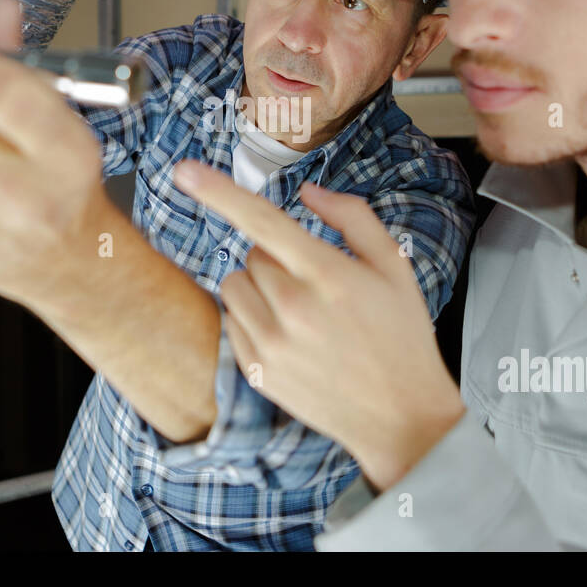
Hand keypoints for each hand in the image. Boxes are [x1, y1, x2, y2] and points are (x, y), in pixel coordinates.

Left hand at [171, 159, 465, 491]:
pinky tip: (292, 337)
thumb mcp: (394, 266)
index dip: (218, 191)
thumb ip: (352, 218)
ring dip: (259, 287)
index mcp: (327, 274)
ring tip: (302, 312)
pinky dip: (253, 319)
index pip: (262, 221)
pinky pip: (232, 321)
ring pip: (235, 285)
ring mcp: (270, 343)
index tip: (184, 170)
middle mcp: (292, 308)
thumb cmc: (401, 335)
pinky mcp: (256, 370)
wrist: (402, 416)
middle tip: (317, 286)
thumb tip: (309, 192)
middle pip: (252, 254)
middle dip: (278, 259)